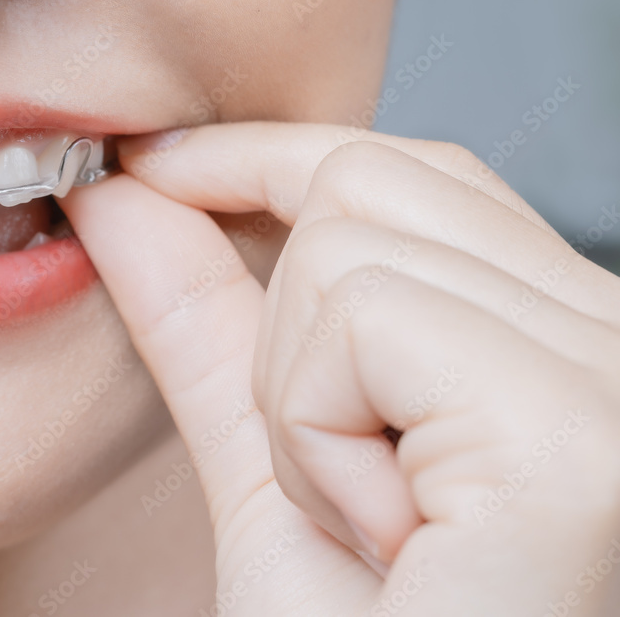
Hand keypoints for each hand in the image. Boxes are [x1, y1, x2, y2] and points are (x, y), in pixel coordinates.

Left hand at [59, 123, 619, 614]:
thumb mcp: (271, 459)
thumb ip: (208, 317)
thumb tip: (131, 194)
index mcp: (564, 343)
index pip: (405, 174)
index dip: (267, 158)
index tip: (156, 165)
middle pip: (367, 189)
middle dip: (286, 338)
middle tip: (344, 487)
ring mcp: (619, 384)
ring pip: (345, 251)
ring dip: (302, 410)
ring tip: (381, 534)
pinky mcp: (578, 441)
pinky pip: (362, 324)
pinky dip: (319, 438)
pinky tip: (395, 544)